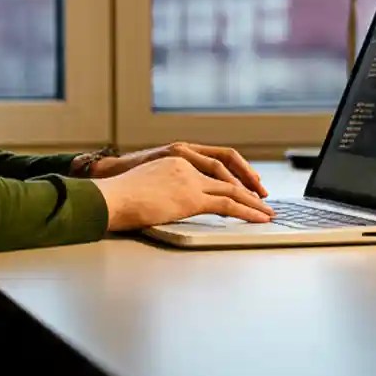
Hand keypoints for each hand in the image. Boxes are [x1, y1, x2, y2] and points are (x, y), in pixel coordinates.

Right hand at [92, 156, 275, 230]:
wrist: (108, 195)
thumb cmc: (118, 194)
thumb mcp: (145, 181)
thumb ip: (163, 185)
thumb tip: (165, 199)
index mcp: (176, 156)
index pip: (215, 161)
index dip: (234, 173)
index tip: (246, 185)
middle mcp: (186, 162)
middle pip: (228, 171)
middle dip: (249, 186)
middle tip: (264, 199)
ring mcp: (189, 179)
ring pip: (231, 189)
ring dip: (253, 202)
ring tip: (267, 213)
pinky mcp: (190, 197)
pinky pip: (227, 204)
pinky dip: (247, 211)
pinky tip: (258, 218)